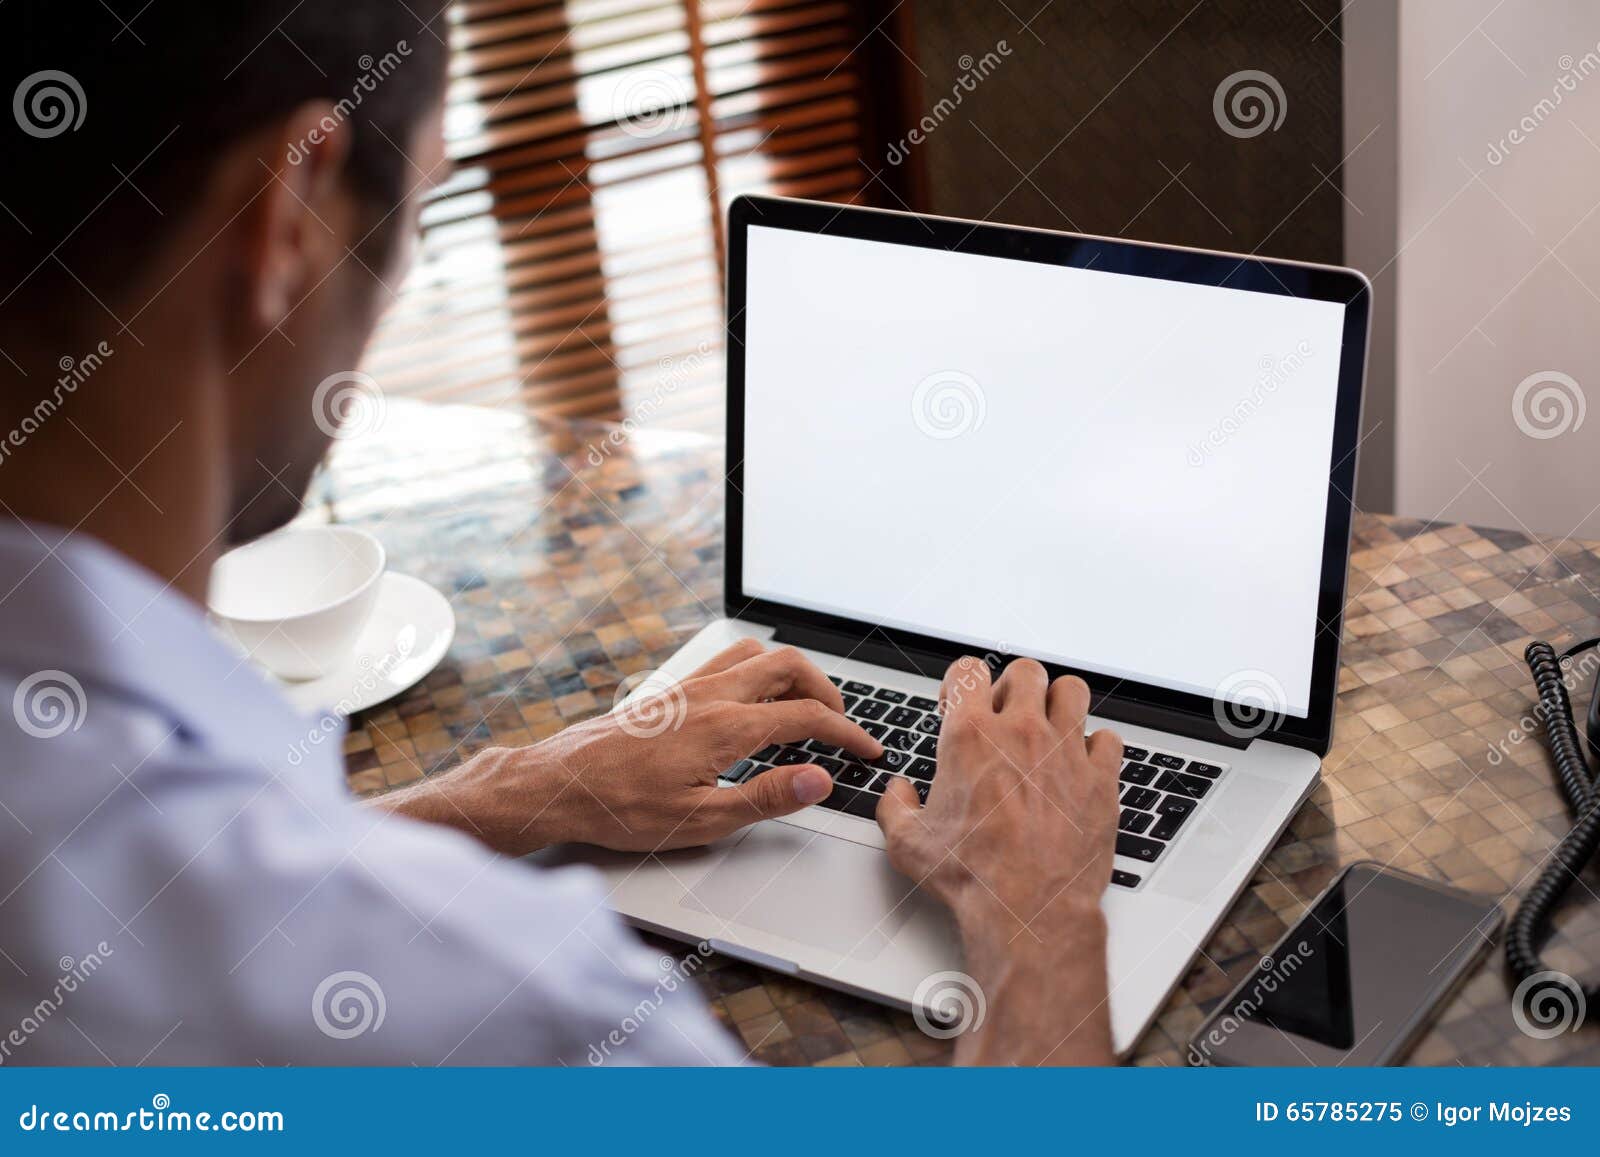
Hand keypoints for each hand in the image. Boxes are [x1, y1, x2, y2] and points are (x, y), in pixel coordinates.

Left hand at [371, 639, 881, 854]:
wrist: (558, 785)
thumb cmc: (619, 808)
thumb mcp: (701, 820)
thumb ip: (766, 797)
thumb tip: (819, 779)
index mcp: (725, 728)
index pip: (807, 718)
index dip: (848, 734)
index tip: (868, 751)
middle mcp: (710, 696)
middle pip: (789, 667)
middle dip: (827, 691)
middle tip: (841, 724)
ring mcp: (689, 688)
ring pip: (758, 654)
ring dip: (793, 674)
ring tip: (805, 708)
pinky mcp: (671, 691)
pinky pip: (729, 661)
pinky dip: (759, 671)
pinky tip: (755, 701)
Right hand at [875, 656, 1120, 1065]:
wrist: (1028, 909)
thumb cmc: (972, 877)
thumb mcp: (908, 844)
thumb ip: (895, 807)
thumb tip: (898, 794)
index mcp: (970, 737)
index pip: (969, 671)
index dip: (963, 682)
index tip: (964, 702)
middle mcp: (1021, 733)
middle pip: (1026, 672)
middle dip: (1014, 687)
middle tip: (1008, 716)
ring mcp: (1065, 752)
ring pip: (1072, 691)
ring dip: (1059, 703)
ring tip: (1049, 728)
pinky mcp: (1100, 779)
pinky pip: (1108, 739)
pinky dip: (1096, 746)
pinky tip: (1080, 765)